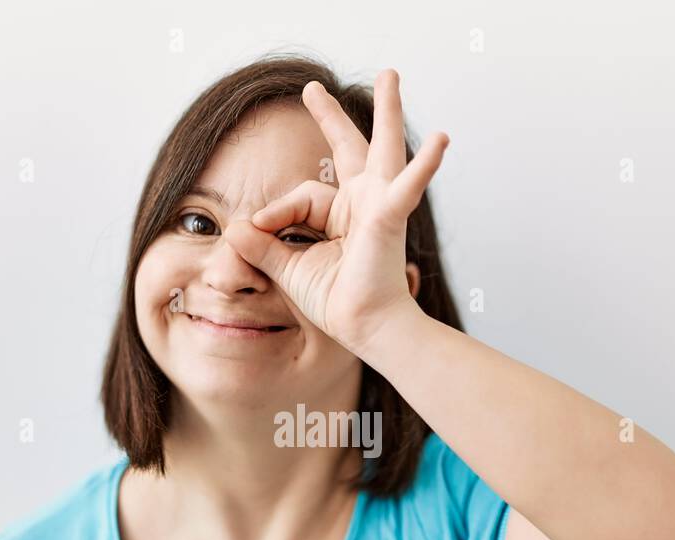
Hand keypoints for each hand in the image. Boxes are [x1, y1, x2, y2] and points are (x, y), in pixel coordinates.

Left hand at [224, 69, 448, 354]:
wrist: (364, 329)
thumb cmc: (337, 302)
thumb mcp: (287, 268)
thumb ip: (261, 246)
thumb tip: (232, 227)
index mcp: (343, 213)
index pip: (301, 196)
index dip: (276, 212)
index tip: (257, 228)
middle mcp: (364, 203)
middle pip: (348, 149)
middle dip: (331, 118)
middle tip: (313, 87)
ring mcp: (380, 205)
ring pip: (384, 149)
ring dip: (388, 111)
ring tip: (390, 75)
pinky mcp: (389, 217)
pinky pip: (406, 186)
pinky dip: (425, 165)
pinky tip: (442, 140)